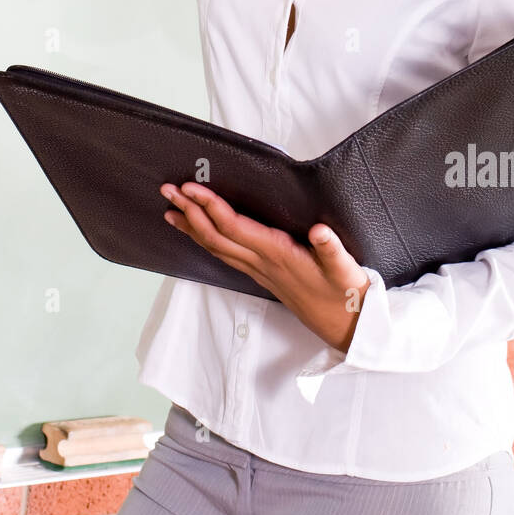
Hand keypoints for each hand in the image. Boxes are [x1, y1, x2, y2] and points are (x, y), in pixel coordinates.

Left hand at [160, 181, 370, 352]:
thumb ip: (332, 249)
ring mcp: (258, 271)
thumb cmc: (345, 294)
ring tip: (171, 210)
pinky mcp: (261, 276)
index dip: (211, 207)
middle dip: (190, 212)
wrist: (345, 326)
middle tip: (167, 190)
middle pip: (215, 236)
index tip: (191, 188)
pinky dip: (206, 241)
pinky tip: (198, 234)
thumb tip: (319, 231)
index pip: (235, 227)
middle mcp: (262, 263)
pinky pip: (224, 256)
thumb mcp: (346, 270)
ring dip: (191, 227)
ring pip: (215, 248)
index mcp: (278, 254)